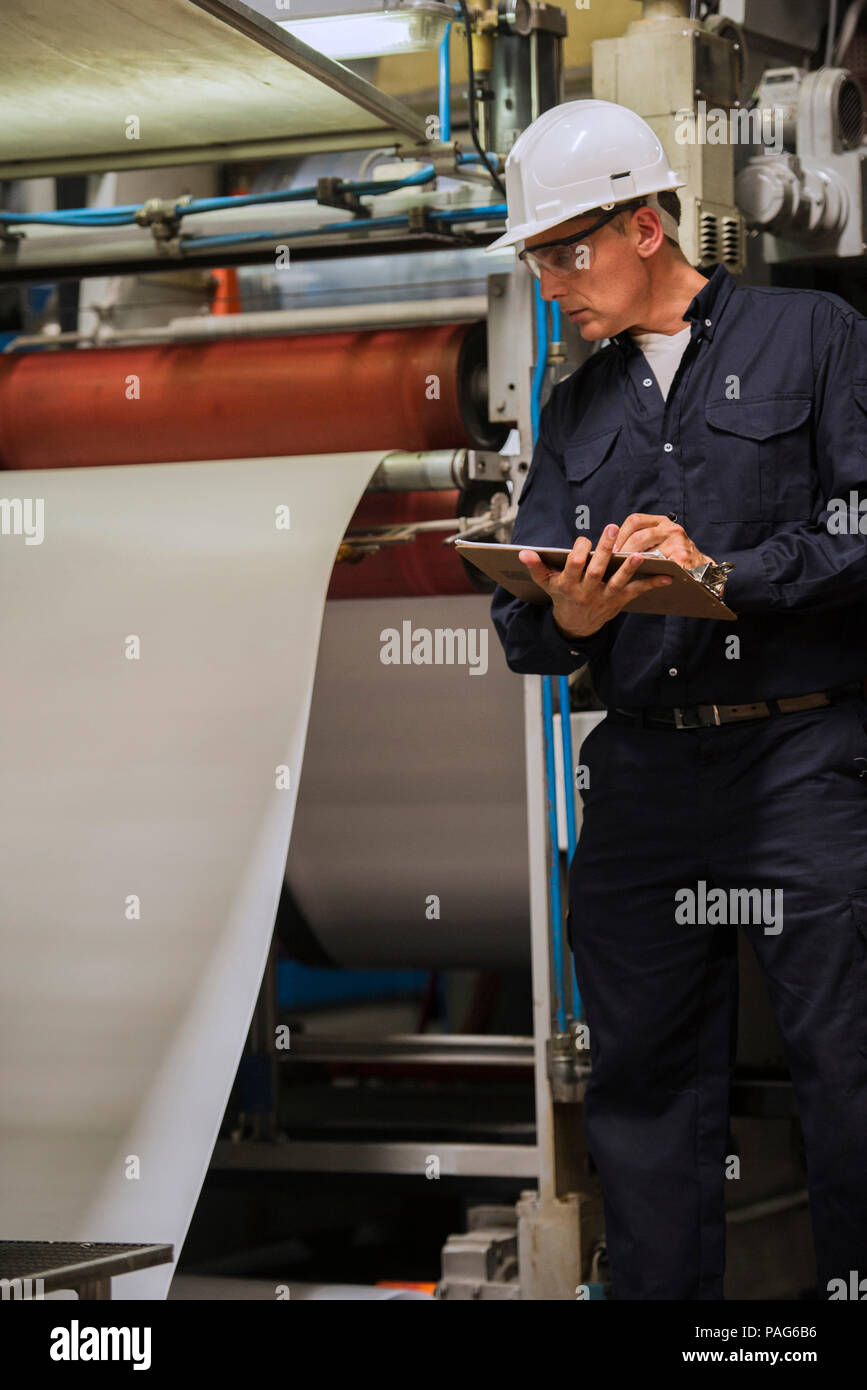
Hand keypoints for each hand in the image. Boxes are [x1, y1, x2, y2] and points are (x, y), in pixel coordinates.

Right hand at [518, 524, 672, 639]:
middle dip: (603, 550)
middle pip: (596, 570)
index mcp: (568, 585)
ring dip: (628, 568)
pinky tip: (668, 576)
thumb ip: (536, 567)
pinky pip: (637, 591)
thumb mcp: (546, 584)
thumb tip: (523, 552)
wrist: (576, 625)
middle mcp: (587, 591)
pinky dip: (653, 584)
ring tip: (639, 554)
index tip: (583, 541)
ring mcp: (604, 597)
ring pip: (617, 582)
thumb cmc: (562, 596)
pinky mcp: (619, 600)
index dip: (577, 553)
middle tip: (610, 529)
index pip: (573, 566)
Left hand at [616, 513, 712, 568]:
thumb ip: (642, 541)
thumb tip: (611, 550)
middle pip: (639, 536)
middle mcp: (670, 528)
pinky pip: (660, 565)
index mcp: (661, 522)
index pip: (634, 520)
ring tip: (624, 570)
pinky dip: (649, 573)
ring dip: (632, 562)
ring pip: (647, 551)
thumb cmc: (673, 559)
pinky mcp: (682, 557)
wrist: (702, 571)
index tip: (611, 549)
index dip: (619, 534)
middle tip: (614, 563)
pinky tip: (641, 579)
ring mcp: (678, 541)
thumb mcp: (660, 543)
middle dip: (623, 551)